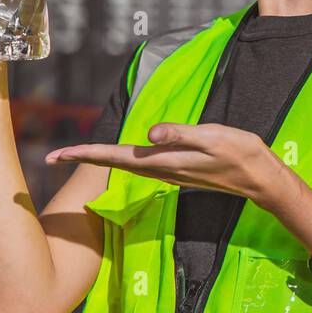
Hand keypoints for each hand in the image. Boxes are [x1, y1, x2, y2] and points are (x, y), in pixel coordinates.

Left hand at [45, 123, 288, 203]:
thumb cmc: (240, 154)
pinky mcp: (176, 171)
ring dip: (99, 160)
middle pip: (113, 164)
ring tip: (76, 155)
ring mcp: (168, 173)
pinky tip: (117, 156)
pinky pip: (138, 166)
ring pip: (124, 166)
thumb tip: (148, 133)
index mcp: (164, 161)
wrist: (260, 179)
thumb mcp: (212, 137)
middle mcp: (161, 170)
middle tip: (51, 157)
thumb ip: (180, 134)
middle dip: (82, 159)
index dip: (84, 154)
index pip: (115, 156)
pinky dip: (119, 161)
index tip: (55, 155)